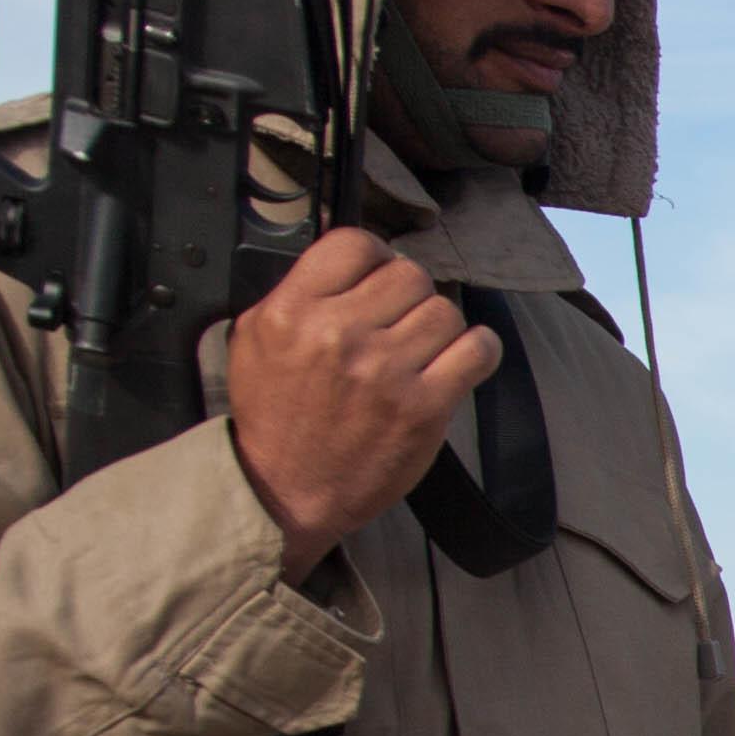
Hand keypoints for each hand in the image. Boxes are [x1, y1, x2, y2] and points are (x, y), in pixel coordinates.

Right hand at [225, 226, 501, 574]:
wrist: (285, 491)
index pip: (355, 244)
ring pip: (444, 310)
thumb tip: (352, 260)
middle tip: (398, 323)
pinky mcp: (424, 407)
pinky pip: (477, 350)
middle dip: (408, 296)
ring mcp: (385, 371)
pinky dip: (477, 349)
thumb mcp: (257, 339)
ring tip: (421, 349)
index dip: (374, 258)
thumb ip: (300, 293)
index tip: (377, 279)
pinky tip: (460, 358)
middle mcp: (339, 334)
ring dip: (439, 327)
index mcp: (292, 311)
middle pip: (408, 275)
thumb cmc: (274, 416)